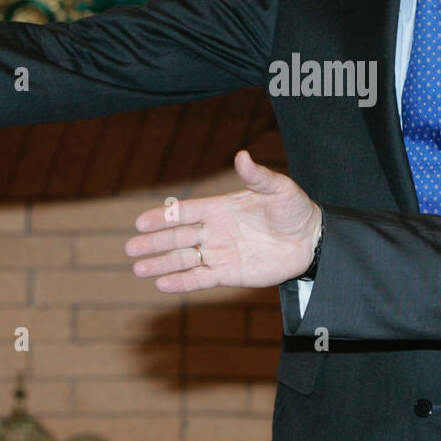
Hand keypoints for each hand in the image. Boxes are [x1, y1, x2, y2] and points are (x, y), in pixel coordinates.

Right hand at [127, 150, 322, 292]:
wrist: (310, 240)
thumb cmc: (293, 209)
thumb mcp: (278, 189)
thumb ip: (257, 176)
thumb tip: (242, 155)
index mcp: (220, 208)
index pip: (185, 212)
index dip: (164, 216)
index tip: (141, 221)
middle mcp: (215, 231)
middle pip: (178, 237)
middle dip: (154, 242)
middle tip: (130, 247)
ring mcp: (220, 253)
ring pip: (184, 259)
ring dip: (161, 263)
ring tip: (137, 269)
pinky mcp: (229, 274)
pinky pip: (201, 278)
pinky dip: (182, 282)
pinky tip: (162, 284)